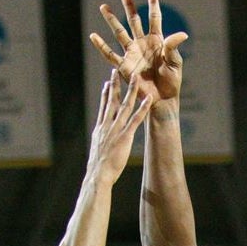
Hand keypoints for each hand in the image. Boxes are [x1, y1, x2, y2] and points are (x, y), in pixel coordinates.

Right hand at [88, 70, 152, 184]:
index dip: (106, 94)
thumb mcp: (98, 151)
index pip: (103, 107)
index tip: (107, 83)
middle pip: (112, 101)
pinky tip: (148, 99)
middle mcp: (107, 125)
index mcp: (100, 129)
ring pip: (125, 106)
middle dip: (115, 85)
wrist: (98, 174)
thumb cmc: (98, 168)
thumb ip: (101, 143)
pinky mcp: (125, 136)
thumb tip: (102, 142)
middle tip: (116, 71)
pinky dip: (143, 108)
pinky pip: (136, 119)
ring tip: (136, 77)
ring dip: (131, 90)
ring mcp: (116, 130)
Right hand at [89, 0, 187, 102]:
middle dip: (129, 7)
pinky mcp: (124, 66)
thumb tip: (182, 34)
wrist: (162, 99)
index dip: (153, 6)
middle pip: (134, 21)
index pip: (154, 19)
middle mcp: (142, 44)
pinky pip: (110, 55)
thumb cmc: (171, 81)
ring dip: (112, 20)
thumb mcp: (175, 63)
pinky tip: (93, 36)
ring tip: (104, 7)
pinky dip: (101, 46)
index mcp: (157, 42)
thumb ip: (174, 47)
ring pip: (120, 33)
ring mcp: (132, 54)